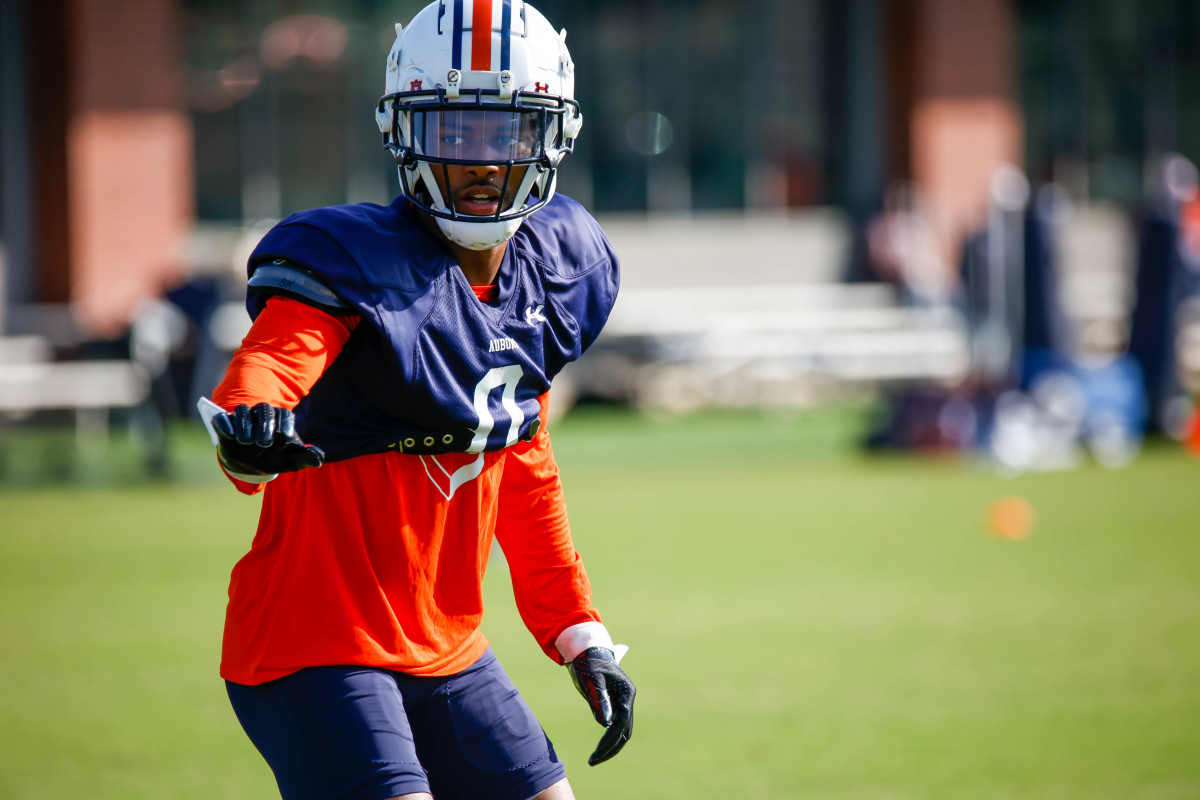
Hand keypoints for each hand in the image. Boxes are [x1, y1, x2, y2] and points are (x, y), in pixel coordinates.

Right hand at [211, 403, 324, 475]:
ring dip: (244, 423)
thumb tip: (319, 458)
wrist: (253, 466)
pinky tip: (229, 434)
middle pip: (264, 410)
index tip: (285, 437)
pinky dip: (225, 423)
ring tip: (246, 441)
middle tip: (264, 443)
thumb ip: (306, 458)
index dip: (285, 423)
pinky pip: (223, 418)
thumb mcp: (292, 462)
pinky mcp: (226, 424)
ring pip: (243, 410)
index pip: (284, 414)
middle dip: (265, 425)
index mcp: (279, 420)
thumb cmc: (276, 459)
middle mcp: (261, 415)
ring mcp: (243, 418)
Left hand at [568, 647, 634, 765]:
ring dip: (611, 746)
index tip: (596, 753)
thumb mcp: (592, 680)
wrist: (588, 650)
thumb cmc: (589, 663)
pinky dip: (610, 738)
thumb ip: (600, 699)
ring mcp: (624, 701)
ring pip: (623, 731)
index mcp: (626, 692)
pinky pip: (617, 726)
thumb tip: (605, 723)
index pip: (621, 723)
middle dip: (611, 748)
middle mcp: (628, 698)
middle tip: (593, 760)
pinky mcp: (617, 704)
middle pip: (625, 730)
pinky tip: (599, 747)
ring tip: (595, 758)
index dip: (609, 740)